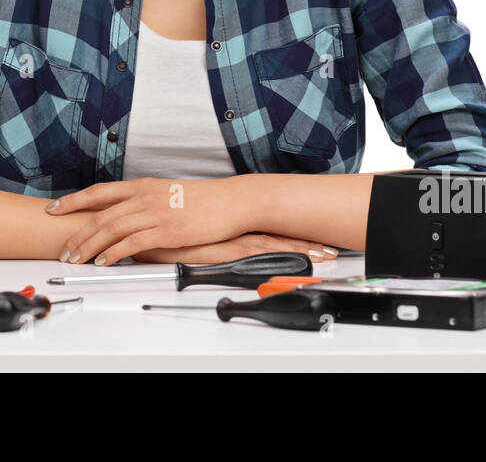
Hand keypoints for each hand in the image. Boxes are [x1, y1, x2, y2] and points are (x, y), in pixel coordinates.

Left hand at [46, 176, 255, 265]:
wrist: (232, 201)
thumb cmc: (204, 200)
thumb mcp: (168, 193)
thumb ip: (145, 202)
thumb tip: (127, 217)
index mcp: (143, 186)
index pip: (99, 192)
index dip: (73, 200)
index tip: (54, 208)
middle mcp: (144, 197)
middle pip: (100, 215)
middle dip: (77, 233)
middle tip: (63, 250)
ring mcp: (155, 213)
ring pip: (111, 229)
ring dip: (89, 246)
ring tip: (76, 259)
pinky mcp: (166, 231)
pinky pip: (132, 243)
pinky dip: (114, 253)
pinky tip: (104, 261)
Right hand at [129, 233, 338, 264]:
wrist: (155, 231)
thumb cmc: (172, 233)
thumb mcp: (197, 236)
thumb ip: (213, 239)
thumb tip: (222, 241)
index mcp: (234, 226)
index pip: (270, 229)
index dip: (293, 233)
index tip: (314, 238)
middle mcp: (237, 231)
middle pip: (278, 236)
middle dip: (305, 242)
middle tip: (330, 249)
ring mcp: (233, 240)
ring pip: (274, 245)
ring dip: (300, 249)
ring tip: (324, 255)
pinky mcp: (225, 251)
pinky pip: (258, 254)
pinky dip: (279, 256)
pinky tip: (293, 259)